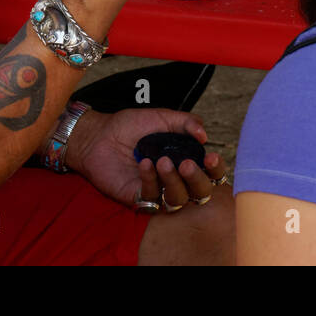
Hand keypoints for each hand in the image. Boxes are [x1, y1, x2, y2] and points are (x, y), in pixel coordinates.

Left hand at [67, 108, 229, 209]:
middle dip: (197, 179)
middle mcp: (175, 178)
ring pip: (178, 199)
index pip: (210, 172)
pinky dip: (150, 180)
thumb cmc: (130, 126)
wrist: (99, 134)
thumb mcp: (162, 117)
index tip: (210, 157)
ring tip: (163, 161)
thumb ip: (186, 122)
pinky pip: (151, 198)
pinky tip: (144, 163)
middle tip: (186, 163)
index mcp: (185, 159)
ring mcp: (158, 190)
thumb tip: (204, 135)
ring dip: (174, 181)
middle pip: (199, 191)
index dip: (215, 169)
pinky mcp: (138, 198)